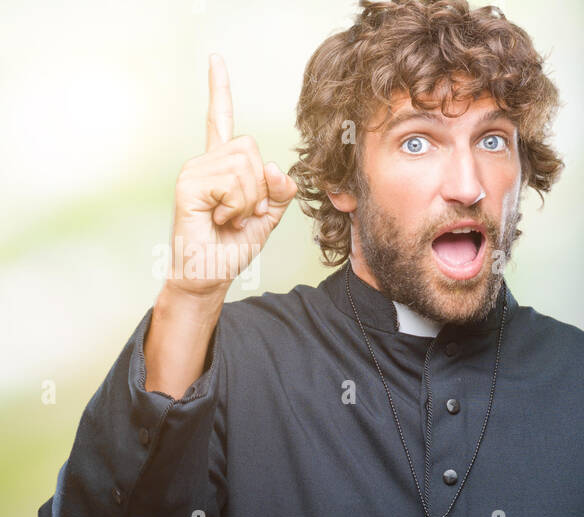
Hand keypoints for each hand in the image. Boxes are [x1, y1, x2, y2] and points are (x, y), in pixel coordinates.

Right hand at [164, 53, 297, 300]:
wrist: (210, 273)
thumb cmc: (232, 245)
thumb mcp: (267, 215)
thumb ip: (278, 190)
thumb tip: (275, 168)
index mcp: (221, 165)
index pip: (219, 119)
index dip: (219, 89)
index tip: (215, 59)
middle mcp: (204, 162)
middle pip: (250, 148)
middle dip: (260, 186)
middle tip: (244, 211)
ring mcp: (193, 172)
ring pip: (245, 167)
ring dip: (249, 200)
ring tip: (230, 217)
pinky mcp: (188, 186)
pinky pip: (232, 184)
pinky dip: (236, 207)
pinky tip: (219, 219)